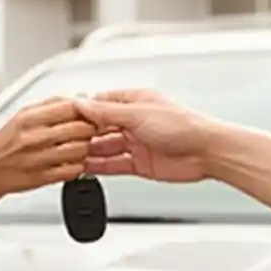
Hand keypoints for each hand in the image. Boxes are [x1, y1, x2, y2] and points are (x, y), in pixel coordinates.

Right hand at [0, 97, 95, 196]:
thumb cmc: (5, 143)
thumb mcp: (22, 115)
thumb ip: (51, 105)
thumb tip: (79, 98)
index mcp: (28, 117)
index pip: (71, 107)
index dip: (86, 110)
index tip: (89, 114)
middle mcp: (33, 137)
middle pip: (80, 128)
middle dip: (90, 130)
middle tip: (88, 132)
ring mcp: (38, 158)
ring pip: (81, 150)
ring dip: (85, 149)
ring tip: (78, 147)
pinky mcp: (43, 178)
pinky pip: (73, 170)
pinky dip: (77, 166)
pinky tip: (70, 162)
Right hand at [75, 90, 217, 182]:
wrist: (207, 153)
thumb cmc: (184, 126)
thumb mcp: (138, 114)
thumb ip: (107, 112)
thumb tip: (82, 103)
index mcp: (135, 101)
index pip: (100, 103)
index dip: (82, 111)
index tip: (64, 118)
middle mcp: (135, 121)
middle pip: (100, 127)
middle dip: (83, 134)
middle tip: (63, 140)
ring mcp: (137, 143)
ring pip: (105, 147)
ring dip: (89, 152)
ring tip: (69, 156)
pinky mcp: (140, 163)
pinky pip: (114, 164)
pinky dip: (99, 167)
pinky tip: (85, 169)